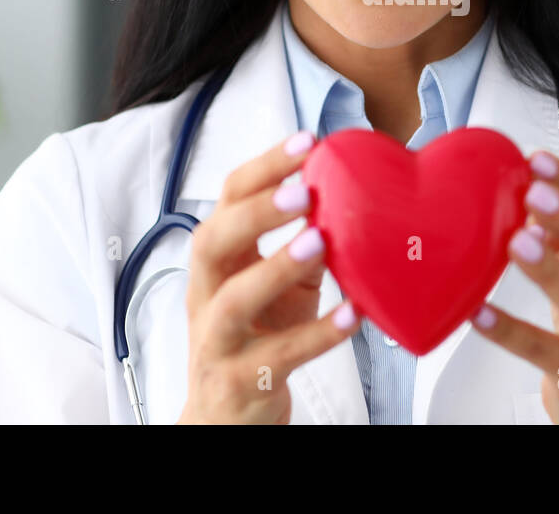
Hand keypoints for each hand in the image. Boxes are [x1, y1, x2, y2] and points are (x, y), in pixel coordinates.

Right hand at [176, 130, 360, 423]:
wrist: (229, 417)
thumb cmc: (260, 335)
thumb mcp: (278, 281)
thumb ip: (303, 239)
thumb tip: (346, 189)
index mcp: (218, 259)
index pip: (228, 199)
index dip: (265, 168)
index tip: (307, 141)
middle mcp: (207, 294)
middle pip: (213, 242)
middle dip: (257, 212)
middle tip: (305, 191)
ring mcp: (217, 340)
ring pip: (232, 301)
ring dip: (275, 267)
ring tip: (321, 241)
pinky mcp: (239, 383)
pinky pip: (276, 358)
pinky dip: (316, 336)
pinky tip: (352, 316)